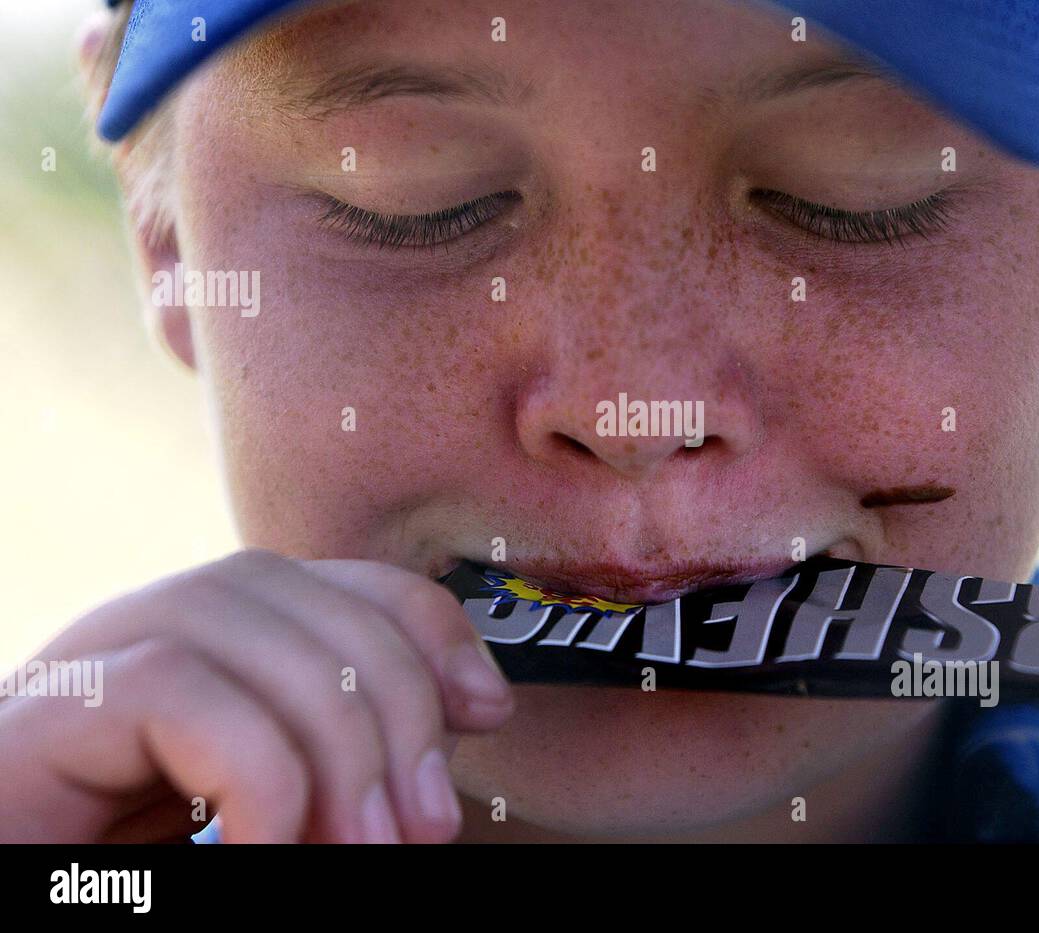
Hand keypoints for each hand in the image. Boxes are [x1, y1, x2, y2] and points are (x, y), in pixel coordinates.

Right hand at [0, 549, 511, 842]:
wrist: (31, 881)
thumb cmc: (150, 865)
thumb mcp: (287, 803)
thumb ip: (356, 752)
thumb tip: (475, 710)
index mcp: (222, 643)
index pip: (344, 581)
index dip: (431, 628)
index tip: (488, 710)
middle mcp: (156, 626)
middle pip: (307, 595)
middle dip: (395, 707)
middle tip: (422, 828)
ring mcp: (95, 657)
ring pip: (251, 624)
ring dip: (336, 748)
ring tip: (361, 849)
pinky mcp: (45, 709)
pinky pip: (179, 690)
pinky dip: (254, 777)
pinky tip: (265, 849)